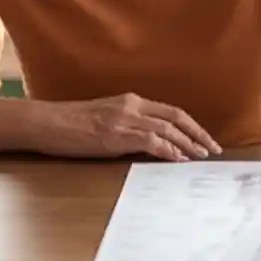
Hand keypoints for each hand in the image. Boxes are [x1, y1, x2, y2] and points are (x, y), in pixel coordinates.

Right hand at [33, 93, 221, 161]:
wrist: (46, 122)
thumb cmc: (70, 125)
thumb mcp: (105, 120)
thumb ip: (128, 127)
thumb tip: (149, 145)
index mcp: (130, 101)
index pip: (170, 111)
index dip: (191, 125)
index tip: (205, 138)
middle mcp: (132, 106)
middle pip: (176, 117)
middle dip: (198, 133)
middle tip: (214, 149)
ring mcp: (124, 119)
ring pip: (167, 128)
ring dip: (188, 143)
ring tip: (201, 156)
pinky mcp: (116, 134)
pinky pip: (151, 141)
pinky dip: (168, 150)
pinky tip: (178, 159)